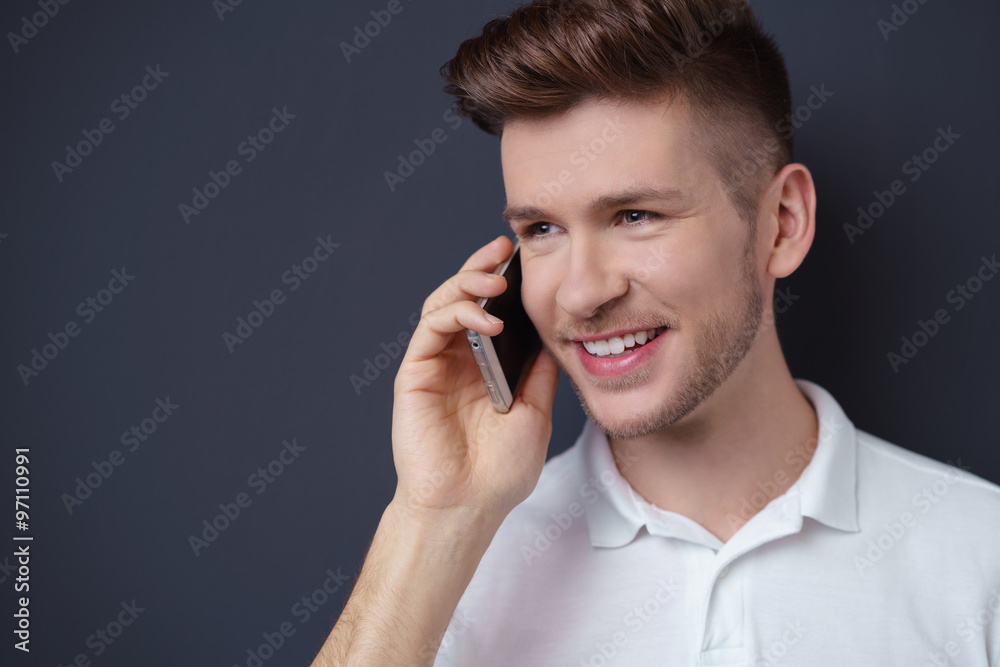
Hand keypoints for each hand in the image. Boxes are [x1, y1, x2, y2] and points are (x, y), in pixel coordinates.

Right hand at [390, 235, 559, 525]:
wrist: (468, 507)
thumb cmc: (500, 471)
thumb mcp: (537, 413)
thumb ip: (540, 372)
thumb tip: (558, 333)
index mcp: (483, 367)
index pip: (490, 311)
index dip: (503, 281)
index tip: (526, 258)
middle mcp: (457, 360)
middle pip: (464, 298)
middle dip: (482, 269)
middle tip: (504, 250)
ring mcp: (434, 365)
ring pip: (443, 305)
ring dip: (468, 284)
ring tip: (496, 280)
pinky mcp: (415, 374)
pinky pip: (431, 329)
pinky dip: (457, 314)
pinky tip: (487, 318)